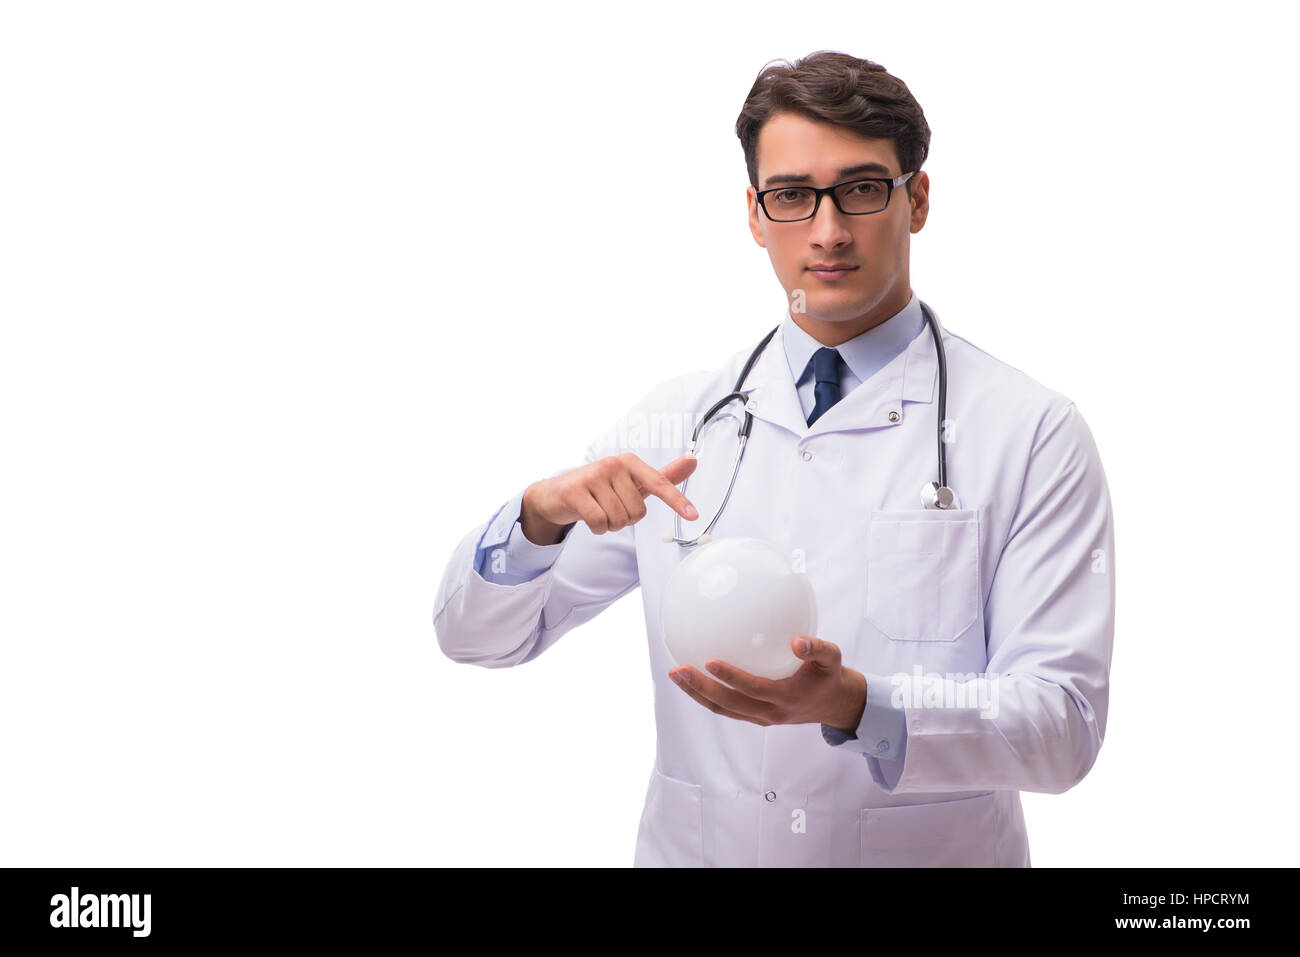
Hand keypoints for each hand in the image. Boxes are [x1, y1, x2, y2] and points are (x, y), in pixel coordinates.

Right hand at [521, 452, 698, 544]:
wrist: (557, 494)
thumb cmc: (600, 489)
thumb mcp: (633, 482)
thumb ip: (663, 475)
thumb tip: (693, 460)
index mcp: (630, 461)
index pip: (659, 483)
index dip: (677, 501)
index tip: (694, 515)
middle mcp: (612, 464)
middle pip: (637, 511)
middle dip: (626, 519)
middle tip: (610, 508)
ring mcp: (592, 475)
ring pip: (619, 519)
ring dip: (610, 525)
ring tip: (598, 511)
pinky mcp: (575, 490)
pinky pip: (599, 522)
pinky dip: (597, 528)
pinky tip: (589, 517)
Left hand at [668, 635, 866, 731]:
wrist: (832, 705)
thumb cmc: (828, 675)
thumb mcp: (832, 658)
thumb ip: (817, 648)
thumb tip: (796, 640)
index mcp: (786, 697)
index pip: (753, 689)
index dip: (731, 677)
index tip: (710, 661)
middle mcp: (769, 712)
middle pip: (728, 704)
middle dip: (701, 688)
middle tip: (678, 669)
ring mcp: (759, 718)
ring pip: (722, 709)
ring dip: (696, 694)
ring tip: (675, 674)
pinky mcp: (754, 717)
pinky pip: (725, 708)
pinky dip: (706, 695)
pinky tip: (691, 677)